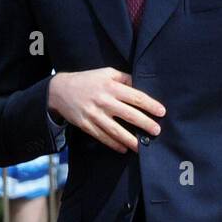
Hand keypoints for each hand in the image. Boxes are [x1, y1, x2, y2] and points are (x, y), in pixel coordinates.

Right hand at [47, 68, 163, 153]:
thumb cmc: (88, 81)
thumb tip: (141, 86)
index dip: (150, 105)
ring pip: (117, 131)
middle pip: (130, 115)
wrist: (60, 90)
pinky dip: (115, 144)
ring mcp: (95, 115)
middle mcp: (104, 101)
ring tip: (144, 147)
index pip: (136, 97)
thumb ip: (124, 79)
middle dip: (146, 124)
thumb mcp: (106, 73)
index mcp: (111, 87)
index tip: (162, 112)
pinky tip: (124, 149)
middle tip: (157, 131)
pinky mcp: (86, 125)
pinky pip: (103, 137)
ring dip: (132, 140)